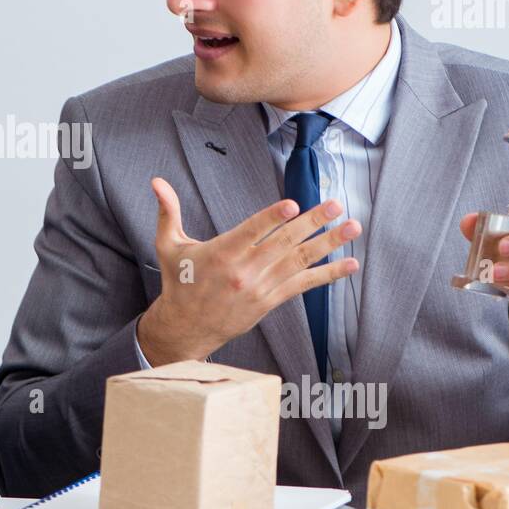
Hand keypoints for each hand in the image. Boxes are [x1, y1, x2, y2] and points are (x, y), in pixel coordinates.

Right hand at [136, 177, 360, 365]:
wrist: (186, 327)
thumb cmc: (179, 281)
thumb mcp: (168, 246)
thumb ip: (167, 211)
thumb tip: (156, 181)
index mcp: (220, 254)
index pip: (251, 232)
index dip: (272, 218)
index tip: (293, 205)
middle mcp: (243, 271)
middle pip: (283, 244)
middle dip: (313, 223)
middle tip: (336, 205)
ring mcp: (260, 288)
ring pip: (299, 262)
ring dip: (329, 244)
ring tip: (352, 227)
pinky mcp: (270, 301)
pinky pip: (303, 285)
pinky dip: (328, 275)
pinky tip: (349, 264)